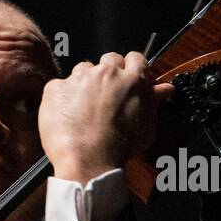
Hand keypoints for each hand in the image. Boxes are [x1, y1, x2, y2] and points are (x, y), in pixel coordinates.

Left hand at [38, 51, 174, 184]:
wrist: (88, 161)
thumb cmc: (120, 147)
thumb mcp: (146, 125)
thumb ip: (153, 102)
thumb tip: (165, 89)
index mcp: (132, 79)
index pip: (135, 59)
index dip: (131, 68)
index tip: (126, 78)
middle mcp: (107, 73)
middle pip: (109, 60)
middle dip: (108, 73)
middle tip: (105, 94)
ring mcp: (79, 78)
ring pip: (83, 70)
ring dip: (84, 82)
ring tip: (83, 107)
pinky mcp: (56, 88)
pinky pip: (59, 86)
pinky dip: (62, 97)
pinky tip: (66, 115)